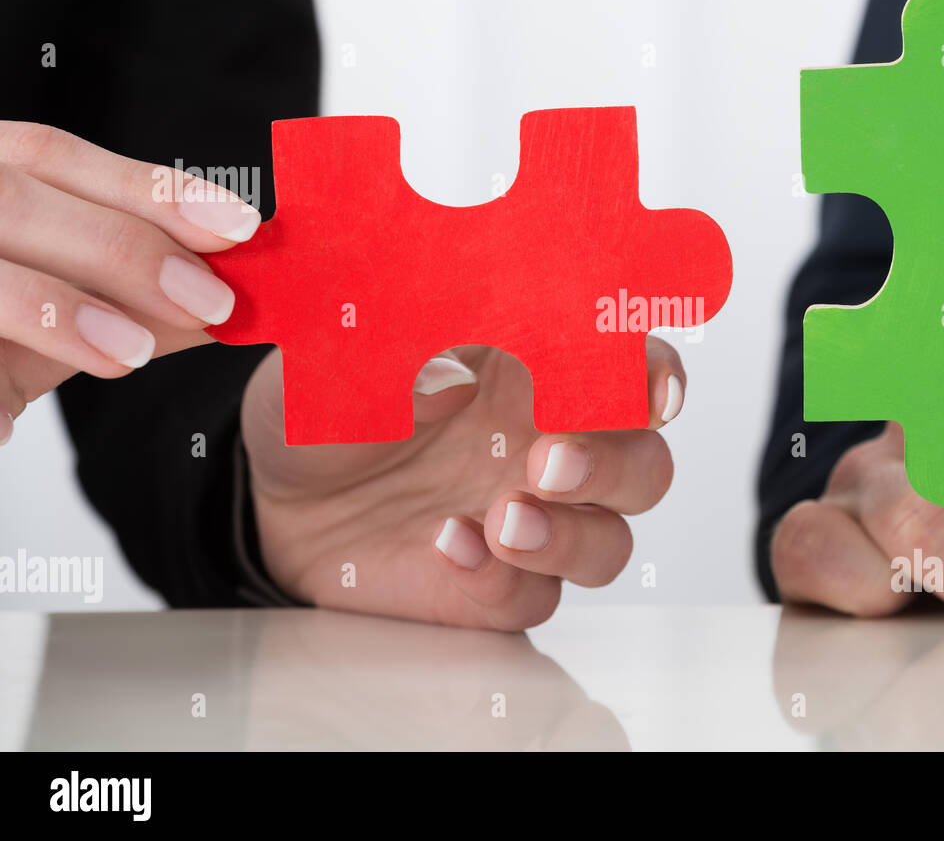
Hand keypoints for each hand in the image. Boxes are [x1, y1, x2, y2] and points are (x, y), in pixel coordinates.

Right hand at [0, 122, 257, 440]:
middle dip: (125, 245)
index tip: (239, 223)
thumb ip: (131, 294)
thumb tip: (231, 296)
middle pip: (14, 194)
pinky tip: (50, 390)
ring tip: (135, 353)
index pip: (51, 155)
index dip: (149, 186)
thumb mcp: (59, 306)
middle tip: (212, 299)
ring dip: (65, 303)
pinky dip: (12, 357)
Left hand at [241, 340, 683, 629]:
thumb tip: (457, 377)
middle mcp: (549, 450)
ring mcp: (530, 522)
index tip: (641, 387)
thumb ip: (409, 355)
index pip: (631, 371)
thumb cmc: (331, 406)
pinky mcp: (494, 586)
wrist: (277, 494)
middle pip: (643, 468)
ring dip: (570, 537)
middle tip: (547, 463)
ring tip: (503, 520)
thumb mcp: (352, 359)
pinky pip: (533, 599)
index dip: (654, 378)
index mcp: (538, 375)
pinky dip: (503, 581)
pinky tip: (449, 546)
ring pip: (608, 544)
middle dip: (612, 467)